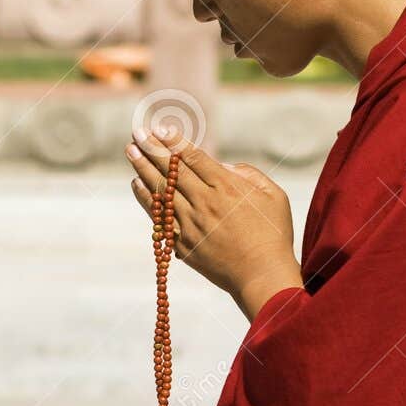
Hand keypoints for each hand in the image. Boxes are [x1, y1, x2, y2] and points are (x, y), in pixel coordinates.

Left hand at [126, 128, 303, 319]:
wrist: (262, 276)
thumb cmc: (274, 234)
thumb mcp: (274, 196)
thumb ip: (249, 174)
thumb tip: (223, 166)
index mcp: (227, 187)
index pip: (193, 157)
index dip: (174, 141)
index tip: (160, 128)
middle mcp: (205, 203)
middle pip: (172, 170)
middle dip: (152, 149)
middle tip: (136, 133)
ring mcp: (191, 225)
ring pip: (160, 191)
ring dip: (143, 169)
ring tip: (130, 151)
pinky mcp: (184, 244)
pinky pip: (159, 216)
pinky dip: (146, 199)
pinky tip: (137, 185)